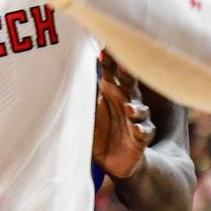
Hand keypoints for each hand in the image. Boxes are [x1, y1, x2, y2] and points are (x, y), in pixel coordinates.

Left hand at [93, 54, 153, 178]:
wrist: (111, 162)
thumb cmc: (100, 131)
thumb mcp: (88, 113)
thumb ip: (83, 96)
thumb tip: (65, 75)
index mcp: (112, 92)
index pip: (112, 72)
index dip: (110, 61)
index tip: (105, 49)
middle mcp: (127, 102)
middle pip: (129, 84)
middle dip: (128, 74)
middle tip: (125, 66)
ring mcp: (136, 119)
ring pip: (140, 109)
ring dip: (136, 108)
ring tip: (129, 108)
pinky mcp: (141, 138)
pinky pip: (145, 132)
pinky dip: (142, 129)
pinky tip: (137, 129)